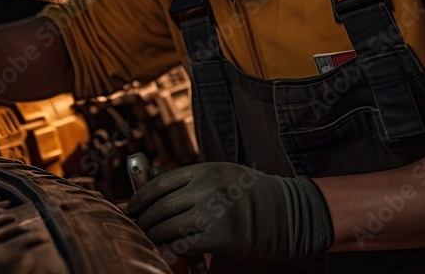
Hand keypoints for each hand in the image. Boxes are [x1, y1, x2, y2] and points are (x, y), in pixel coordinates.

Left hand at [125, 162, 332, 262]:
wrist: (292, 215)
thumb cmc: (257, 199)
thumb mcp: (225, 179)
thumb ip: (193, 184)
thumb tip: (155, 188)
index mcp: (207, 170)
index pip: (160, 182)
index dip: (140, 197)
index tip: (131, 208)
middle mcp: (208, 186)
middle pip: (160, 205)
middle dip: (143, 220)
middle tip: (136, 229)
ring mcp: (215, 210)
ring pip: (167, 226)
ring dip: (154, 237)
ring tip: (149, 242)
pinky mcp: (221, 235)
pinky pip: (183, 244)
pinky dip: (171, 251)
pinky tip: (166, 254)